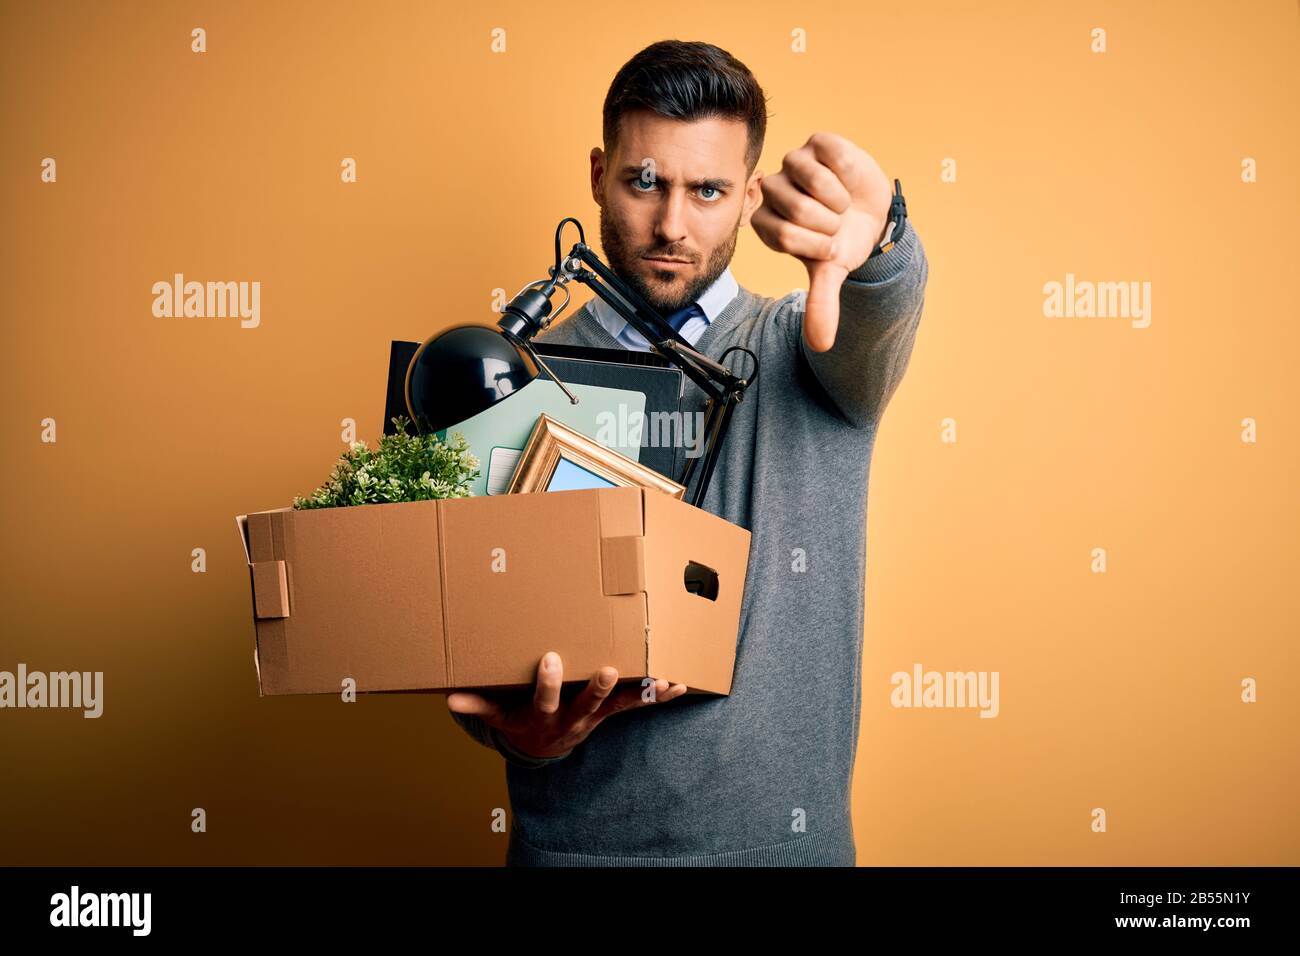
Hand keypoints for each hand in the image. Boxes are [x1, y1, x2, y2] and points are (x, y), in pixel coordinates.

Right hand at [445, 651, 687, 759]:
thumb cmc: (520, 722)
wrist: (543, 749)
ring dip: (640, 693)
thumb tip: (451, 698)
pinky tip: (678, 685)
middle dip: (597, 686)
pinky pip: (636, 704)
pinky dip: (656, 696)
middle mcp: (572, 718)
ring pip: (619, 704)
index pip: (545, 698)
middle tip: (608, 668)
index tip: (551, 658)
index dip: (548, 682)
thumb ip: (479, 705)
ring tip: (661, 680)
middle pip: (587, 702)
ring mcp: (594, 717)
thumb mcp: (498, 716)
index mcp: (543, 715)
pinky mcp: (610, 713)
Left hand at [750, 131, 893, 352]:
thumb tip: (820, 345)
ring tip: (843, 204)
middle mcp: (773, 191)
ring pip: (812, 179)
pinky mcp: (817, 144)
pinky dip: (846, 171)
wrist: (872, 214)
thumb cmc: (843, 242)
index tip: (830, 247)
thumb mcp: (832, 273)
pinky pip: (829, 154)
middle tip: (837, 225)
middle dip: (829, 223)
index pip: (784, 235)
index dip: (816, 245)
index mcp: (767, 223)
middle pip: (796, 208)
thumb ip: (821, 304)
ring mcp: (794, 164)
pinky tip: (848, 180)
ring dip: (838, 198)